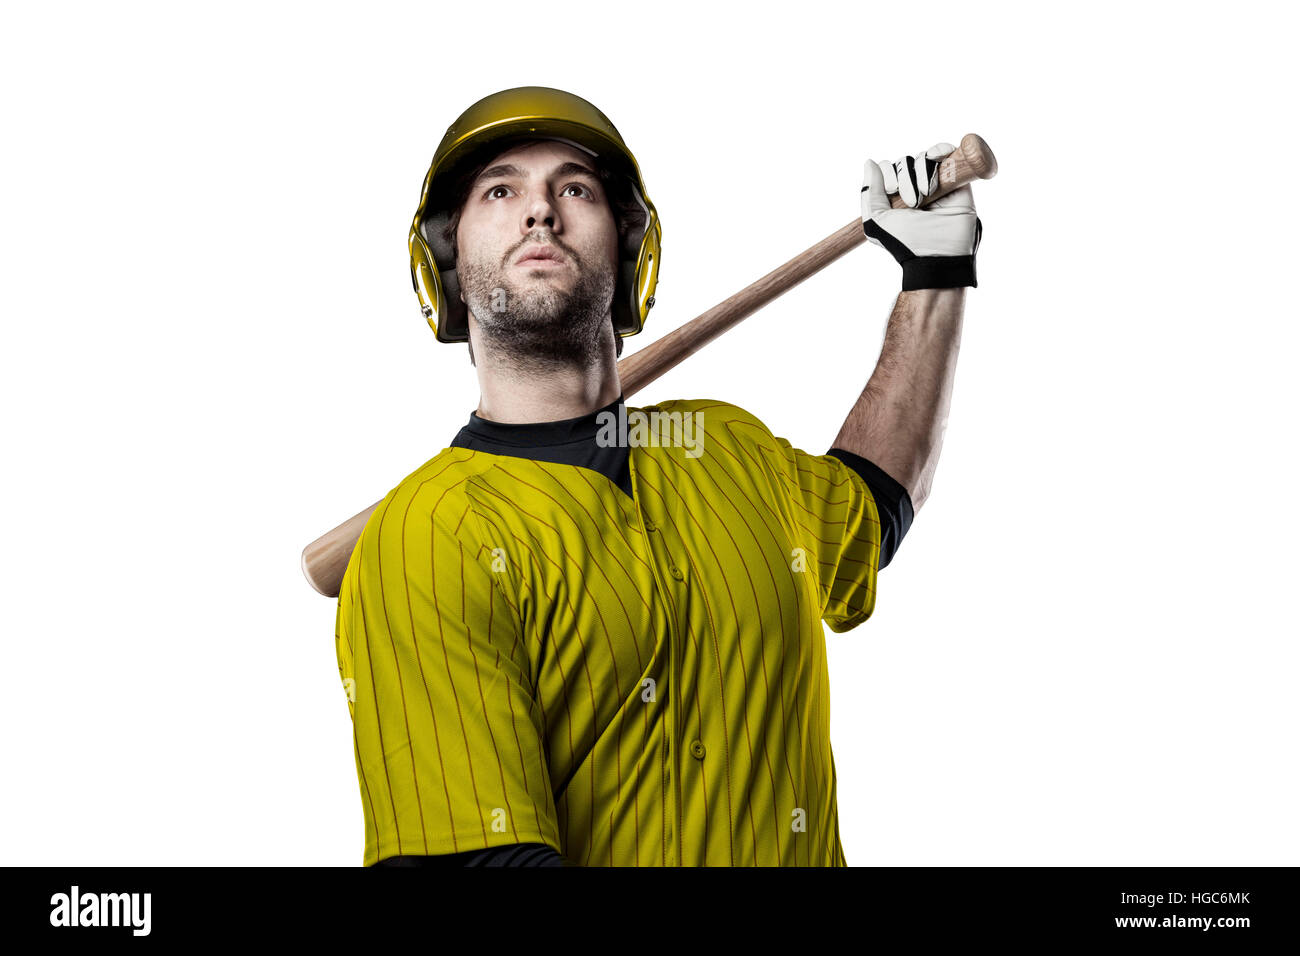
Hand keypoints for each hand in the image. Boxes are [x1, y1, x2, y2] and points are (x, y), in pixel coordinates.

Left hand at [861, 143, 981, 290]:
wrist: (939, 253)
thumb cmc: (906, 242)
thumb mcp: (877, 221)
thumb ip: (870, 192)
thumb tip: (870, 162)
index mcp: (896, 196)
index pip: (888, 169)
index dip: (888, 175)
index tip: (892, 192)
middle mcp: (915, 187)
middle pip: (904, 162)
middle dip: (905, 179)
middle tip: (912, 203)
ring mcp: (936, 182)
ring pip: (923, 158)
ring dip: (920, 174)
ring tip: (925, 196)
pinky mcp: (956, 178)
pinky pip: (944, 152)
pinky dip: (938, 152)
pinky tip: (939, 162)